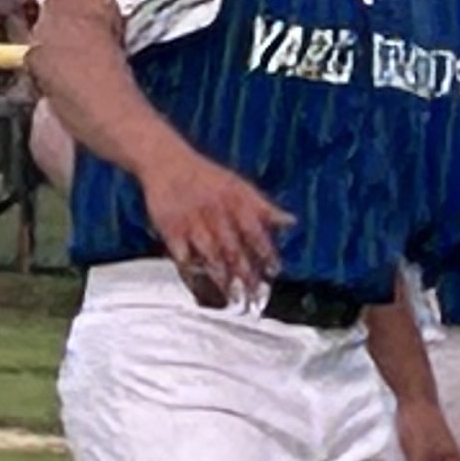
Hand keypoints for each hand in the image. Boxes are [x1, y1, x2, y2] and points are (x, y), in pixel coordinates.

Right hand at [145, 149, 289, 297]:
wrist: (168, 163)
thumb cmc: (208, 177)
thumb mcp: (240, 186)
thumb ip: (265, 208)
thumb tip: (291, 222)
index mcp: (235, 202)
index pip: (255, 231)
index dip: (266, 253)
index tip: (274, 272)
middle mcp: (215, 213)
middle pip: (233, 249)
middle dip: (246, 275)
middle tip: (255, 296)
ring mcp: (192, 223)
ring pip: (210, 256)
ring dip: (222, 278)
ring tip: (232, 296)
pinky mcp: (171, 230)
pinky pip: (182, 257)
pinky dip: (191, 274)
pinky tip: (200, 287)